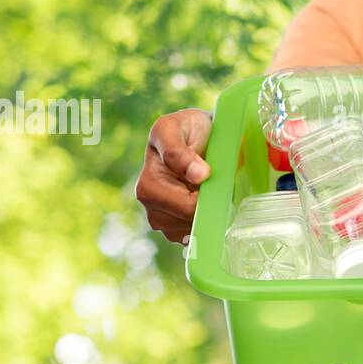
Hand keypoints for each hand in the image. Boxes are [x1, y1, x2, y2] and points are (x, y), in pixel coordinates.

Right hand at [136, 108, 213, 242]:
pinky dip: (208, 221)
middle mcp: (151, 208)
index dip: (207, 197)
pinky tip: (208, 202)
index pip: (187, 208)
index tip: (213, 178)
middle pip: (191, 222)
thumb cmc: (185, 128)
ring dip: (210, 213)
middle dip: (209, 205)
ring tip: (208, 189)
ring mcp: (163, 220)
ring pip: (196, 231)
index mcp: (148, 186)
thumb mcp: (175, 127)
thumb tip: (198, 175)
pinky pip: (198, 235)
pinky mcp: (176, 229)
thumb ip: (180, 152)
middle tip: (214, 182)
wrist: (195, 134)